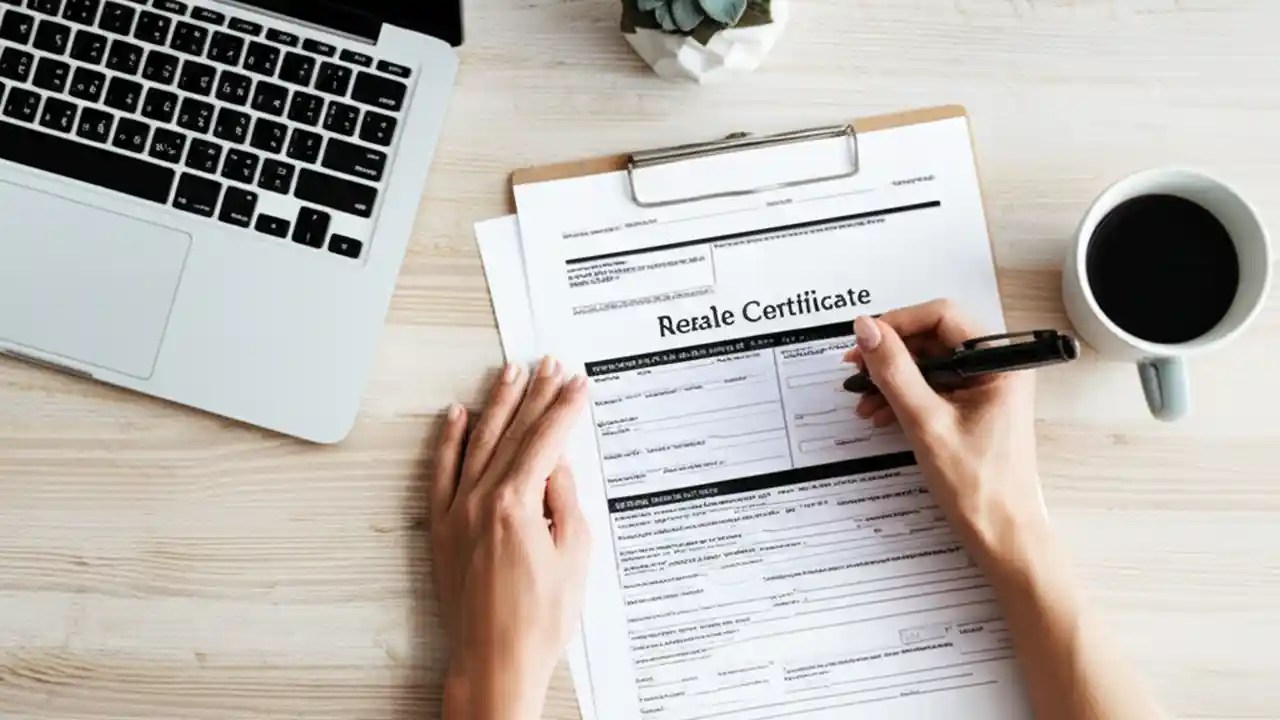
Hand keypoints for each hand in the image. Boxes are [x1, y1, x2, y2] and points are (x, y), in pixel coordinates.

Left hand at [431, 358, 590, 719]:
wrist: (495, 662)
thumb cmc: (537, 622)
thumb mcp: (574, 556)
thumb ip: (566, 502)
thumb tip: (558, 466)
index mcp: (516, 505)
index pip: (546, 441)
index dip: (565, 408)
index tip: (578, 384)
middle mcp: (481, 501)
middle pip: (513, 433)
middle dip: (535, 394)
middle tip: (550, 365)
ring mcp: (457, 512)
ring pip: (478, 442)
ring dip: (497, 404)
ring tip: (511, 373)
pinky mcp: (441, 529)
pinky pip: (441, 472)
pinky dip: (449, 441)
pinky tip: (458, 415)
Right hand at [846, 301, 1046, 569]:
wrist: (1003, 536)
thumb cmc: (979, 487)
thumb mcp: (926, 422)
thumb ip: (894, 371)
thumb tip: (867, 330)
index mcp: (1000, 363)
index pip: (942, 316)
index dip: (898, 323)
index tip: (864, 341)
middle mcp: (997, 368)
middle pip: (932, 339)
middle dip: (891, 355)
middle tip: (855, 370)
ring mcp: (985, 389)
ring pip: (928, 364)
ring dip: (892, 378)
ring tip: (862, 400)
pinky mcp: (973, 409)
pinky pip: (932, 388)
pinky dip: (903, 397)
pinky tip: (879, 414)